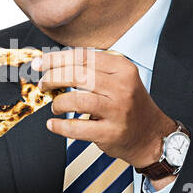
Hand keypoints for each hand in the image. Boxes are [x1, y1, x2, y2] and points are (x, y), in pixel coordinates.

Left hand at [33, 48, 175, 168]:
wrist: (152, 135)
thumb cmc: (130, 105)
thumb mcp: (119, 79)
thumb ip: (93, 70)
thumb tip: (55, 64)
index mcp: (123, 68)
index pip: (84, 56)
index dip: (57, 58)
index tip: (40, 62)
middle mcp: (122, 87)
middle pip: (78, 75)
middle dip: (53, 78)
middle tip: (43, 84)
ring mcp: (118, 111)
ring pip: (77, 99)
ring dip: (58, 102)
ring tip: (55, 106)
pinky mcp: (111, 132)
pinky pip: (77, 128)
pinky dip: (60, 126)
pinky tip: (53, 124)